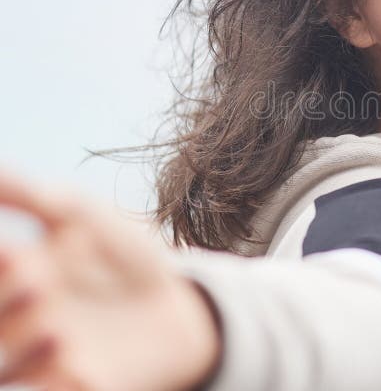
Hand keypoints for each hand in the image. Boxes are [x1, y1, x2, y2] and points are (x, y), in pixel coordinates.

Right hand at [0, 169, 221, 390]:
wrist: (175, 301)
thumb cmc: (120, 255)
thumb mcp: (79, 216)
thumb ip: (29, 196)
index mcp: (9, 278)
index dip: (0, 266)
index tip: (15, 251)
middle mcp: (16, 322)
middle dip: (4, 300)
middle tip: (33, 273)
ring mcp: (43, 361)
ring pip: (11, 367)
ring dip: (23, 348)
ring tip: (56, 328)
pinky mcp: (78, 388)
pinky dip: (61, 390)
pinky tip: (86, 374)